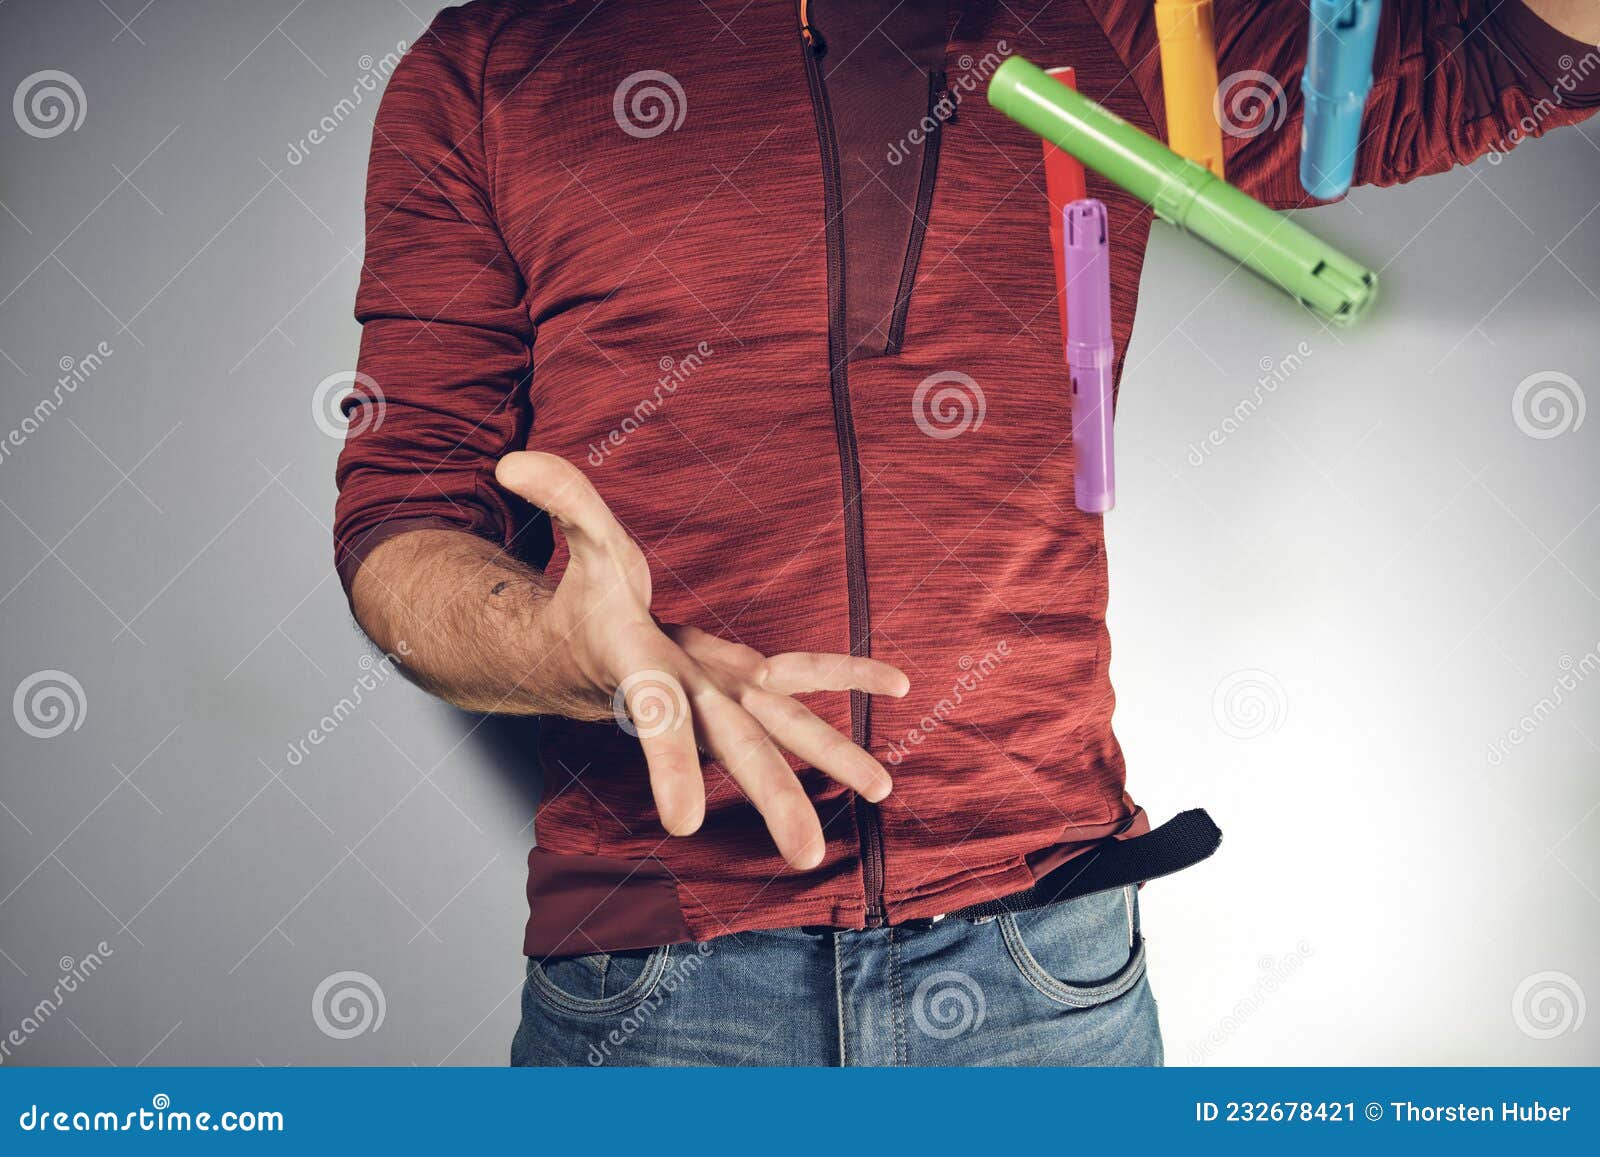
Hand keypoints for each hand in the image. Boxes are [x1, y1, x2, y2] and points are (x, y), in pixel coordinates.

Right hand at [494, 451, 909, 868]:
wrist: (579, 656)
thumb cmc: (583, 603)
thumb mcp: (575, 545)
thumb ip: (559, 501)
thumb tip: (513, 460)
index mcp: (641, 667)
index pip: (654, 718)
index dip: (668, 766)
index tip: (683, 824)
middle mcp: (688, 691)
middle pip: (734, 745)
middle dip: (773, 796)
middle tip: (807, 855)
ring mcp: (718, 692)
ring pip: (778, 729)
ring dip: (830, 758)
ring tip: (885, 790)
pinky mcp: (738, 685)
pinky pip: (800, 682)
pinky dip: (845, 676)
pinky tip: (899, 684)